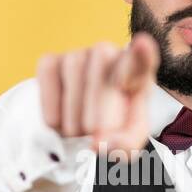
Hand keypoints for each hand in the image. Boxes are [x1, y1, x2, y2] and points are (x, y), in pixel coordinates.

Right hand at [36, 32, 160, 156]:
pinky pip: (49, 75)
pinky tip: (58, 123)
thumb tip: (101, 145)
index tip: (142, 45)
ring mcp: (78, 54)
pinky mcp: (51, 61)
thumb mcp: (127, 141)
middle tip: (96, 140)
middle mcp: (108, 54)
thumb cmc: (112, 128)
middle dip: (98, 108)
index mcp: (137, 72)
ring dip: (74, 113)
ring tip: (77, 134)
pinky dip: (51, 105)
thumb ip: (125, 146)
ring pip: (74, 71)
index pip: (142, 59)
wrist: (82, 126)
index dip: (142, 53)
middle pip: (103, 68)